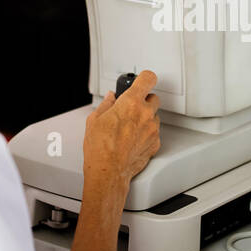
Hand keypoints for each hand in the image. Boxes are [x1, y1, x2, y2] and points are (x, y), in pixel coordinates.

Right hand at [83, 70, 160, 187]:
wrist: (109, 172)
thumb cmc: (100, 148)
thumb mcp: (95, 120)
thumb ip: (106, 104)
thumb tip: (110, 98)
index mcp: (130, 103)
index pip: (148, 78)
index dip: (145, 78)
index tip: (142, 80)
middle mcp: (145, 114)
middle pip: (154, 98)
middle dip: (144, 100)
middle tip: (131, 108)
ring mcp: (152, 129)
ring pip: (154, 116)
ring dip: (145, 118)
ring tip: (129, 128)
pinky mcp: (155, 143)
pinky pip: (154, 132)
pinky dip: (146, 134)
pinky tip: (133, 140)